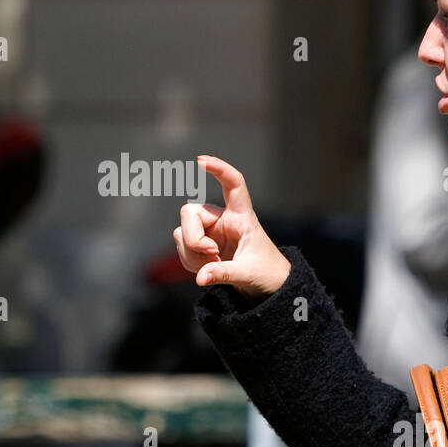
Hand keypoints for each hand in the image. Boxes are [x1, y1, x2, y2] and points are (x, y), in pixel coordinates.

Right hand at [174, 154, 290, 300]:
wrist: (266, 286)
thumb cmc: (266, 272)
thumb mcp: (248, 274)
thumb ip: (223, 273)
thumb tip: (201, 278)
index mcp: (242, 217)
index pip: (233, 185)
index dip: (219, 169)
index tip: (202, 160)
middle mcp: (222, 219)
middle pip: (190, 212)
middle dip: (192, 238)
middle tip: (211, 255)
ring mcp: (208, 231)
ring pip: (181, 232)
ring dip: (191, 254)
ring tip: (211, 268)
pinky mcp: (199, 244)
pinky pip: (181, 247)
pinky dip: (189, 261)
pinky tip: (205, 270)